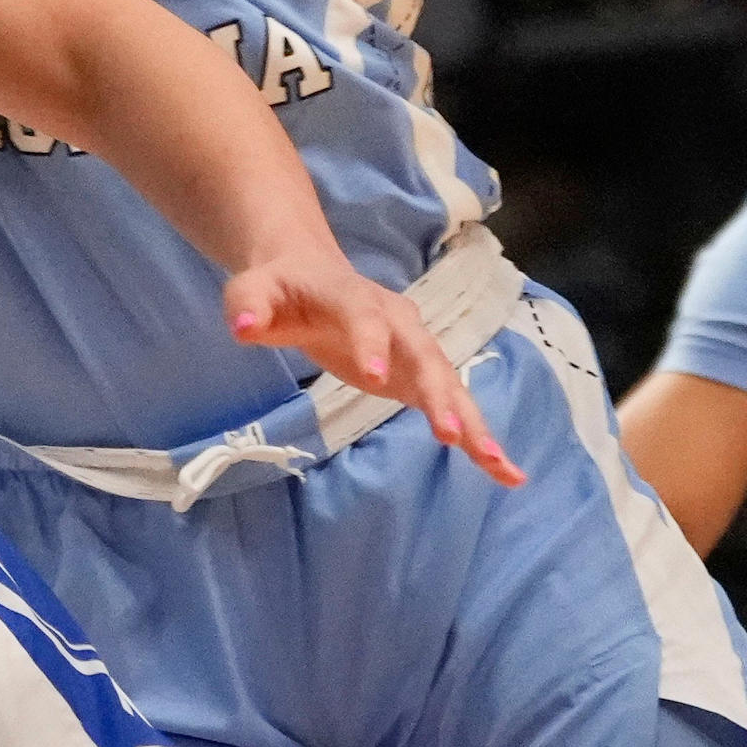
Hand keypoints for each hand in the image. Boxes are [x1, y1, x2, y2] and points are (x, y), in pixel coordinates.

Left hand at [222, 261, 523, 486]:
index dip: (371, 343)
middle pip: (423, 353)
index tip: (375, 378)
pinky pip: (453, 406)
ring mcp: (414, 347)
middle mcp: (395, 319)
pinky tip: (504, 472)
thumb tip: (242, 326)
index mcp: (352, 296)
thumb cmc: (279, 288)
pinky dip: (478, 437)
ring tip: (497, 464)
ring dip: (472, 421)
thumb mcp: (252, 290)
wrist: (310, 274)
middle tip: (450, 433)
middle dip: (438, 392)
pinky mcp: (420, 376)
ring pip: (448, 383)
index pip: (364, 318)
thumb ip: (246, 304)